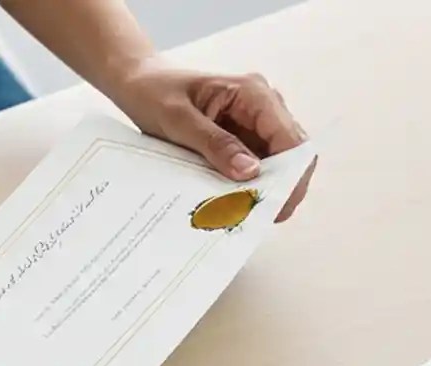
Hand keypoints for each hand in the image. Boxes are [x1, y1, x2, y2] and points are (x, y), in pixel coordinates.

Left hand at [113, 60, 315, 221]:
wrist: (138, 83)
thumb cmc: (153, 92)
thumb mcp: (178, 119)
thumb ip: (215, 143)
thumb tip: (250, 171)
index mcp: (253, 93)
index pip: (292, 140)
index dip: (292, 176)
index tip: (276, 206)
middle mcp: (263, 106)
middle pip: (292, 155)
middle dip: (280, 188)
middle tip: (255, 217)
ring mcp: (255, 124)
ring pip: (277, 165)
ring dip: (263, 189)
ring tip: (241, 213)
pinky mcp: (245, 139)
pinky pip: (258, 167)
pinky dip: (248, 186)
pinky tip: (231, 201)